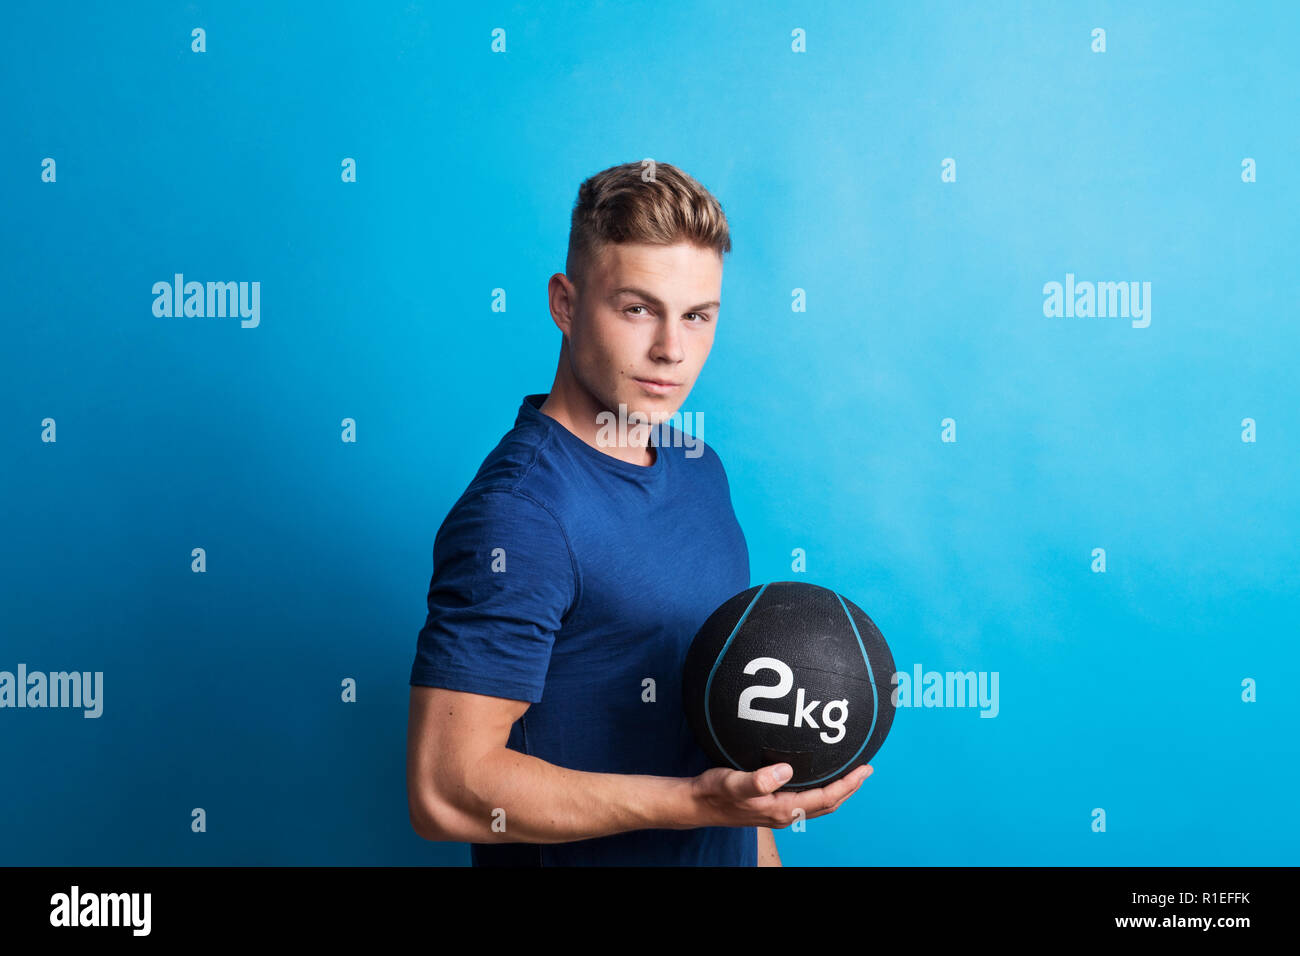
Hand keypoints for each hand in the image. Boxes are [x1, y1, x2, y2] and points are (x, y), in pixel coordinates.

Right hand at [688, 762, 872, 828]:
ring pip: (818, 804)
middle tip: (866, 770)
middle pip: (828, 804)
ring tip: (850, 774)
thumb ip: (759, 778)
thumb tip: (786, 771)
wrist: (697, 804)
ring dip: (838, 790)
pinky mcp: (772, 805)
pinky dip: (820, 789)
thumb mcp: (733, 782)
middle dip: (850, 788)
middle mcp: (784, 814)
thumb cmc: (714, 792)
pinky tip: (818, 776)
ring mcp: (779, 812)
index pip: (825, 798)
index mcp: (781, 810)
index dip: (848, 785)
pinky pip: (806, 799)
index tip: (865, 770)